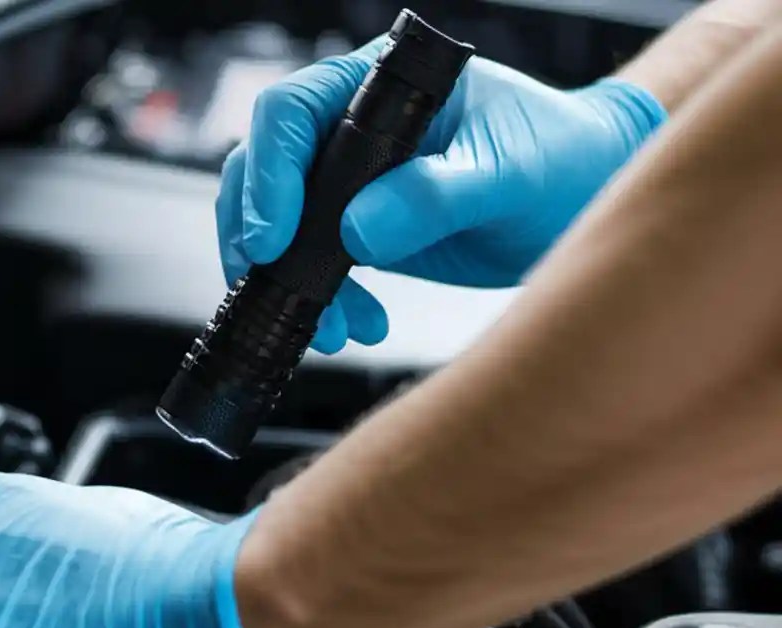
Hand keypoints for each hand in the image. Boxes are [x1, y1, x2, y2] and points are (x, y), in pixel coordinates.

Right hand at [218, 39, 666, 352]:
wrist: (585, 199)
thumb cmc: (562, 157)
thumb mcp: (507, 172)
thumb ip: (435, 195)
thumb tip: (358, 230)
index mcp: (381, 88)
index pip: (293, 111)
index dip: (271, 171)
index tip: (274, 235)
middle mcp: (354, 130)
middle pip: (263, 167)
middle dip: (256, 230)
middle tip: (270, 278)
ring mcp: (352, 182)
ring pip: (278, 223)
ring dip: (285, 278)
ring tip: (329, 325)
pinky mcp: (358, 231)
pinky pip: (312, 265)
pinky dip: (321, 301)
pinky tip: (356, 323)